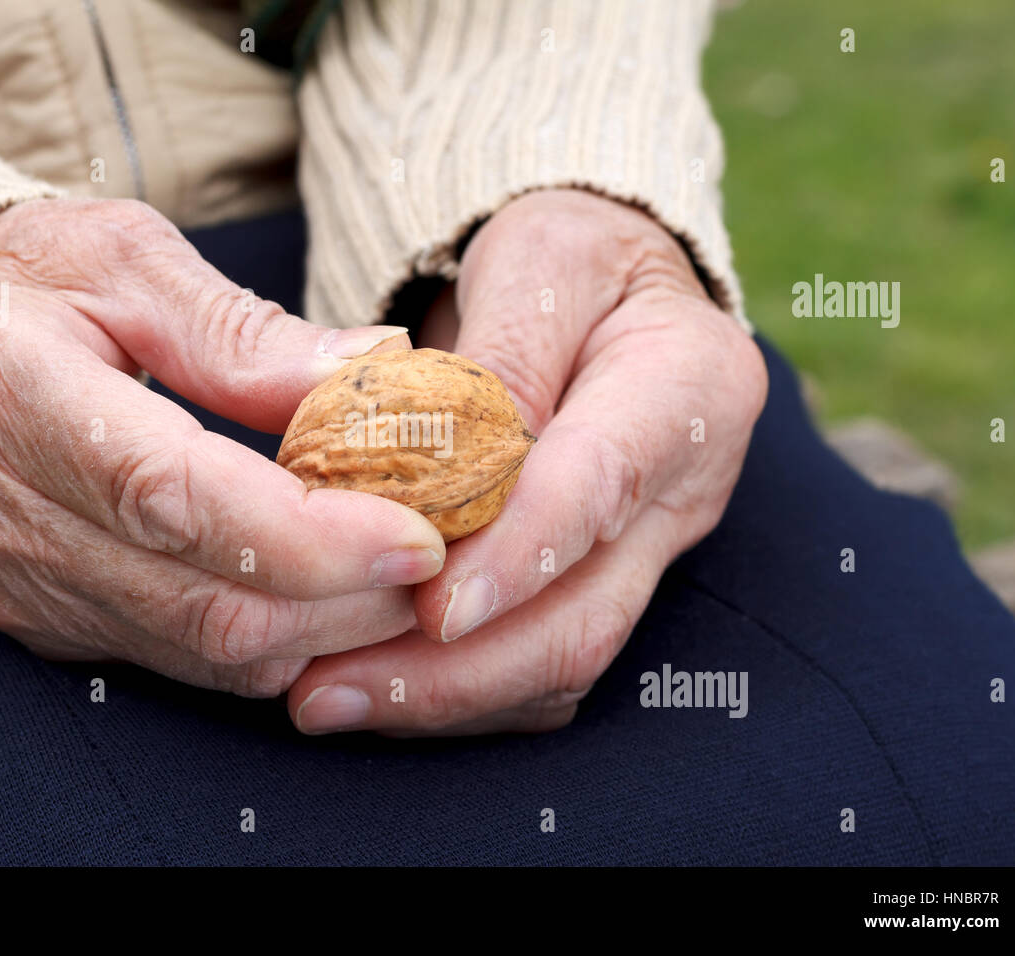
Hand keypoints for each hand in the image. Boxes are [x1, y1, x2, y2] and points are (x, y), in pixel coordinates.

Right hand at [0, 198, 445, 695]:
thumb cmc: (21, 280)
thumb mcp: (127, 259)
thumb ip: (246, 333)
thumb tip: (375, 375)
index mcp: (13, 392)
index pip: (181, 498)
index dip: (314, 535)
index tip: (419, 532)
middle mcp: (8, 515)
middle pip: (209, 603)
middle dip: (349, 598)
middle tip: (442, 556)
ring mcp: (22, 583)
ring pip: (204, 653)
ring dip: (323, 632)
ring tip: (400, 579)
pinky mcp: (40, 619)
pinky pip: (177, 662)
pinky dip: (270, 644)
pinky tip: (324, 600)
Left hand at [288, 189, 765, 732]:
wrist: (598, 290)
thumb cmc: (563, 261)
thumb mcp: (536, 262)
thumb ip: (501, 359)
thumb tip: (449, 468)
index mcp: (688, 388)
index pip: (601, 486)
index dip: (519, 554)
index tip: (433, 609)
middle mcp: (682, 491)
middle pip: (584, 615)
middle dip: (457, 670)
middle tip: (329, 692)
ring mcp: (647, 552)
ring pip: (557, 661)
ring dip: (442, 696)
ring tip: (325, 702)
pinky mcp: (602, 585)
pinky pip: (536, 667)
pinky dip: (454, 688)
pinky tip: (371, 690)